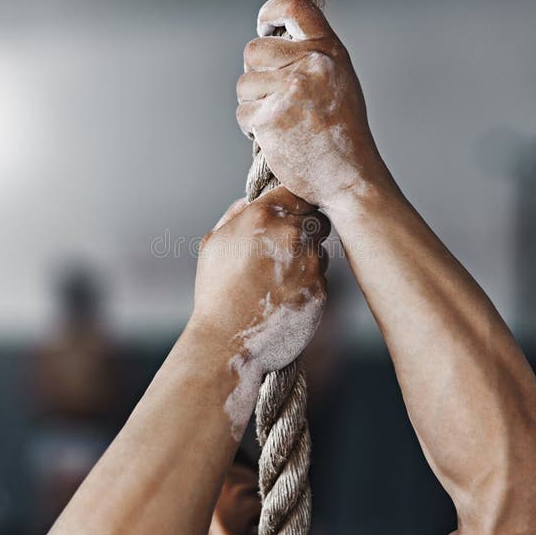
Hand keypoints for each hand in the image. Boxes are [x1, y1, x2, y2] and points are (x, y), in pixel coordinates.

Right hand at [192, 187, 328, 373]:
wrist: (227, 342)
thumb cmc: (215, 293)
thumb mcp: (214, 244)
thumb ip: (235, 216)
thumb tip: (250, 201)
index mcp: (262, 216)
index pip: (296, 192)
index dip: (293, 203)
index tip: (288, 214)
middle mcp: (290, 234)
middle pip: (316, 217)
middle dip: (304, 229)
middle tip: (286, 248)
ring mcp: (308, 262)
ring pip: (320, 248)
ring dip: (307, 257)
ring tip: (279, 278)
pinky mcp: (320, 289)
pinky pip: (321, 276)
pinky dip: (308, 283)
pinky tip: (285, 296)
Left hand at [236, 0, 388, 212]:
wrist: (349, 176)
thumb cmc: (343, 134)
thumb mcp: (339, 81)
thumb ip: (311, 57)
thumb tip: (271, 40)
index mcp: (328, 51)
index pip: (293, 6)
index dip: (271, 12)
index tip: (264, 26)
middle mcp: (310, 65)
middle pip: (254, 50)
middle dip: (256, 74)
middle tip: (274, 97)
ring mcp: (289, 91)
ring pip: (244, 83)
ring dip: (253, 103)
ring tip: (280, 121)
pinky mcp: (270, 118)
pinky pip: (243, 112)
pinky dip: (252, 127)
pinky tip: (276, 136)